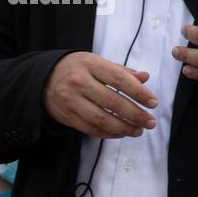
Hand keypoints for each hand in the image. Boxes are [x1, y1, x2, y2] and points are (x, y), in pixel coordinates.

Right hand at [42, 52, 157, 138]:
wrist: (43, 79)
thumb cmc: (76, 69)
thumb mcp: (96, 63)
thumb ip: (121, 71)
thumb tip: (144, 78)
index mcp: (90, 64)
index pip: (119, 80)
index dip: (139, 93)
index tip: (153, 103)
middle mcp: (78, 82)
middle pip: (112, 102)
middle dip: (135, 114)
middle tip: (150, 122)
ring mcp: (70, 100)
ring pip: (101, 119)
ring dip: (123, 128)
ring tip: (138, 130)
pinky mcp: (66, 116)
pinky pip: (90, 129)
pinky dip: (108, 133)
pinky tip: (120, 133)